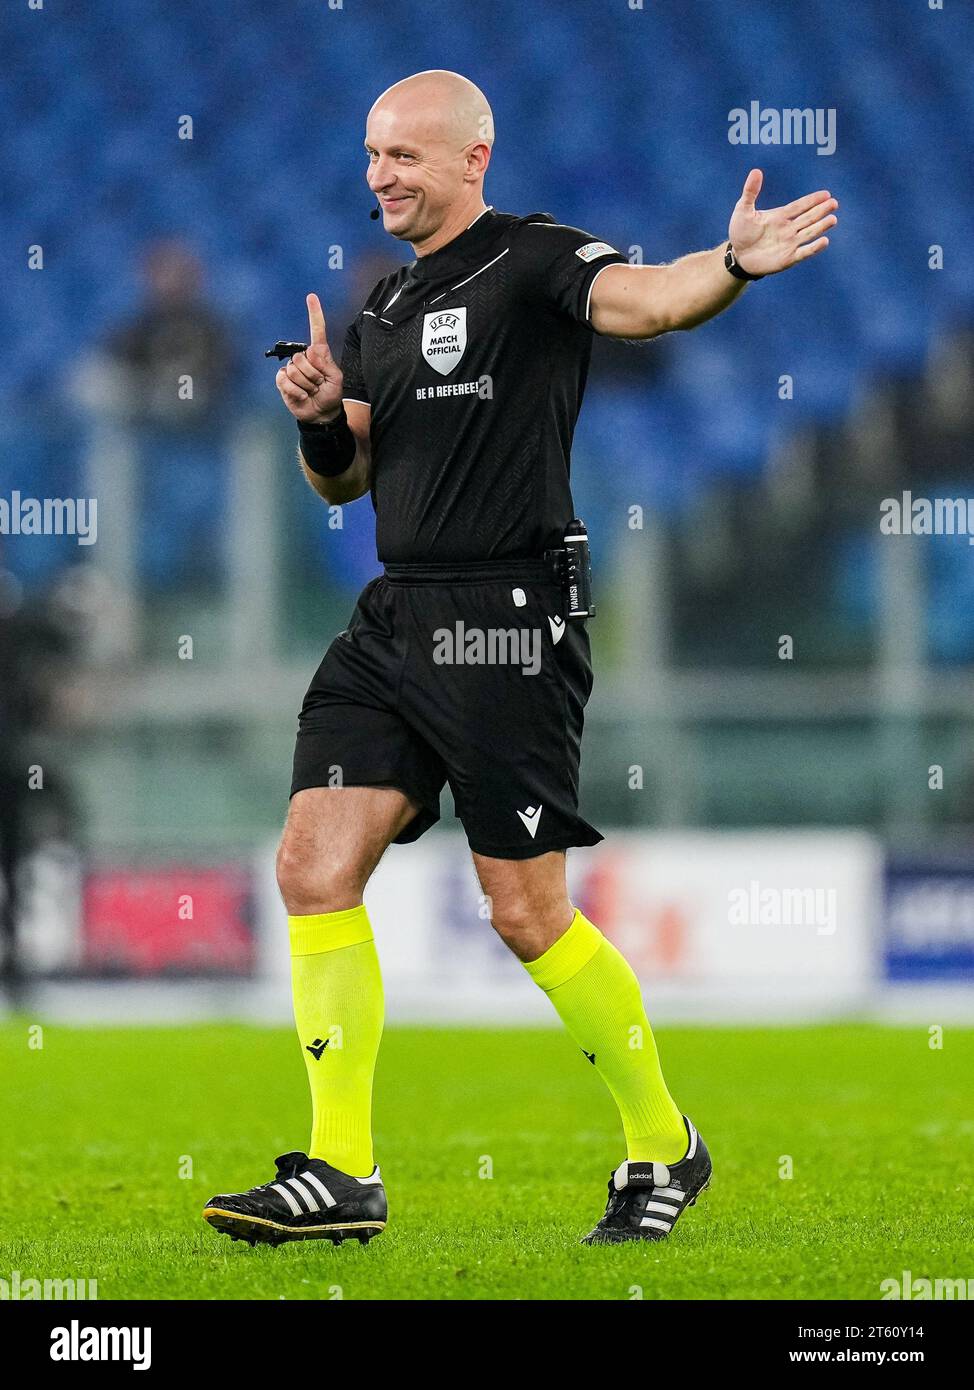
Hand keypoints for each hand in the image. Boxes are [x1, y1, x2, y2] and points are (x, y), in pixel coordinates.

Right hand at [275, 293, 343, 422]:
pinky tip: (302, 395)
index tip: (311, 296)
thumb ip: (326, 364)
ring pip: (294, 369)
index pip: (317, 331)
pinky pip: (284, 379)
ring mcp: (292, 368)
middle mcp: (304, 358)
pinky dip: (295, 390)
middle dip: (313, 374)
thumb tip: (311, 353)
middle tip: (319, 385)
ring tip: (311, 390)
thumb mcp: (336, 379)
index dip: (314, 314)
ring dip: (306, 384)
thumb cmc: (331, 395)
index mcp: (319, 354)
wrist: (321, 414)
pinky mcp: (283, 380)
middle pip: (303, 357)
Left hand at [727, 169, 837, 275]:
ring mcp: (790, 243)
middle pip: (808, 218)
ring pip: (809, 233)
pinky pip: (803, 253)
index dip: (812, 200)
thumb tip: (756, 171)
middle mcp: (788, 229)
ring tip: (833, 219)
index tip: (826, 194)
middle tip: (834, 203)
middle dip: (821, 210)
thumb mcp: (743, 210)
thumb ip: (751, 192)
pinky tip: (824, 241)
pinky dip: (813, 248)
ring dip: (821, 226)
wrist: (738, 256)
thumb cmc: (741, 232)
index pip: (800, 206)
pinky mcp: (788, 258)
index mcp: (780, 216)